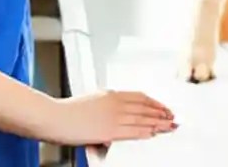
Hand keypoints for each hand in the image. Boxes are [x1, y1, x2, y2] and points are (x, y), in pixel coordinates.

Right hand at [42, 90, 176, 145]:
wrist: (54, 117)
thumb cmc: (68, 111)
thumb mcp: (92, 100)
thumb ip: (106, 107)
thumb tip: (116, 117)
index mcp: (112, 94)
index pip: (140, 97)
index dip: (155, 102)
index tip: (164, 107)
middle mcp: (116, 103)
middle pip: (145, 108)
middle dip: (162, 113)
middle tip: (173, 117)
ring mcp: (114, 117)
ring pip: (143, 120)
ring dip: (159, 123)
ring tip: (170, 126)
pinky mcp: (110, 131)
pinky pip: (133, 131)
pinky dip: (146, 132)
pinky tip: (153, 134)